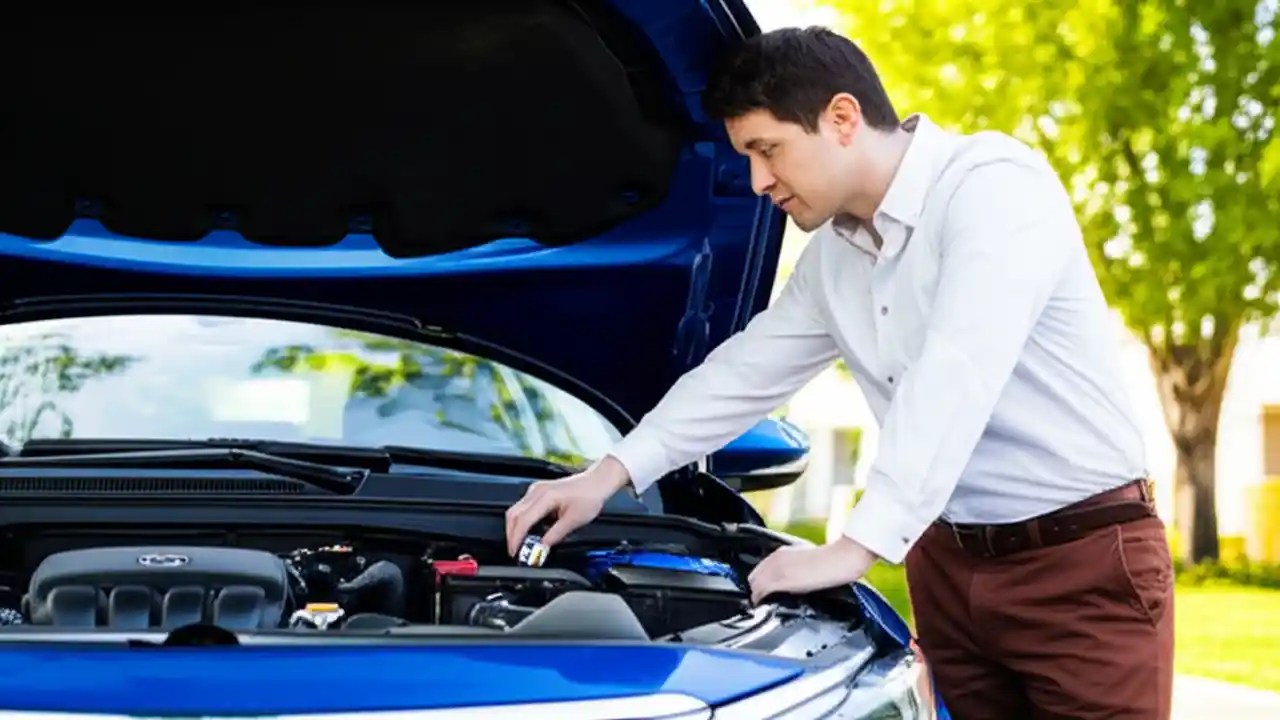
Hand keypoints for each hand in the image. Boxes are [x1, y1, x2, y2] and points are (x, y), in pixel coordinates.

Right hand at [505, 455, 631, 556]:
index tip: (515, 551)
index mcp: (546, 497)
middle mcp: (537, 491)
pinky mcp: (539, 491)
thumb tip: (542, 546)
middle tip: (515, 550)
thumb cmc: (590, 496)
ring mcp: (536, 489)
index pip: (523, 521)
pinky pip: (523, 507)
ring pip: (516, 510)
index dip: (517, 538)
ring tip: (521, 543)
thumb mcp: (574, 520)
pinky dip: (522, 520)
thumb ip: (556, 535)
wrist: (597, 481)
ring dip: (516, 528)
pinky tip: (529, 530)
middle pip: (513, 514)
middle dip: (511, 534)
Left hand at [747, 536, 876, 604]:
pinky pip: (761, 592)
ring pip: (754, 586)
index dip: (760, 583)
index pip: (759, 570)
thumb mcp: (806, 560)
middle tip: (764, 602)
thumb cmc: (831, 560)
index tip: (764, 593)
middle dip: (757, 590)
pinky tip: (766, 608)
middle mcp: (775, 559)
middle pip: (753, 578)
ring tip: (765, 607)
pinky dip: (760, 601)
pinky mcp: (781, 580)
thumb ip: (793, 568)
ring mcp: (776, 569)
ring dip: (758, 597)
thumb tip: (793, 581)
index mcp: (781, 553)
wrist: (840, 559)